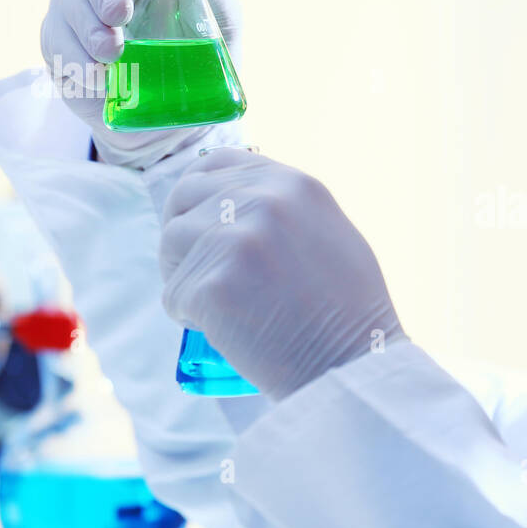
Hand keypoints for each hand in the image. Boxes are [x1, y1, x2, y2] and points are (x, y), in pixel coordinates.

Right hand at [40, 0, 243, 168]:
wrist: (187, 96)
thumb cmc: (204, 38)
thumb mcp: (219, 9)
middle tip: (120, 14)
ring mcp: (79, 2)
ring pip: (66, 0)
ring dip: (87, 27)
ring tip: (111, 52)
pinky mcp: (63, 39)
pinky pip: (56, 42)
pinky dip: (75, 59)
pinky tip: (97, 76)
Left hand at [159, 149, 405, 399]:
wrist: (354, 365)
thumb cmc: (348, 312)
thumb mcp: (329, 233)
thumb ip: (284, 209)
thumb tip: (230, 202)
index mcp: (295, 184)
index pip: (217, 163)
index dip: (198, 195)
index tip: (199, 224)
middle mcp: (265, 200)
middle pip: (183, 202)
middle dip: (184, 238)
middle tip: (203, 275)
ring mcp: (238, 239)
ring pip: (172, 246)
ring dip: (185, 278)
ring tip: (222, 307)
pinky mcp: (215, 283)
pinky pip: (174, 295)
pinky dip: (190, 317)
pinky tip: (227, 329)